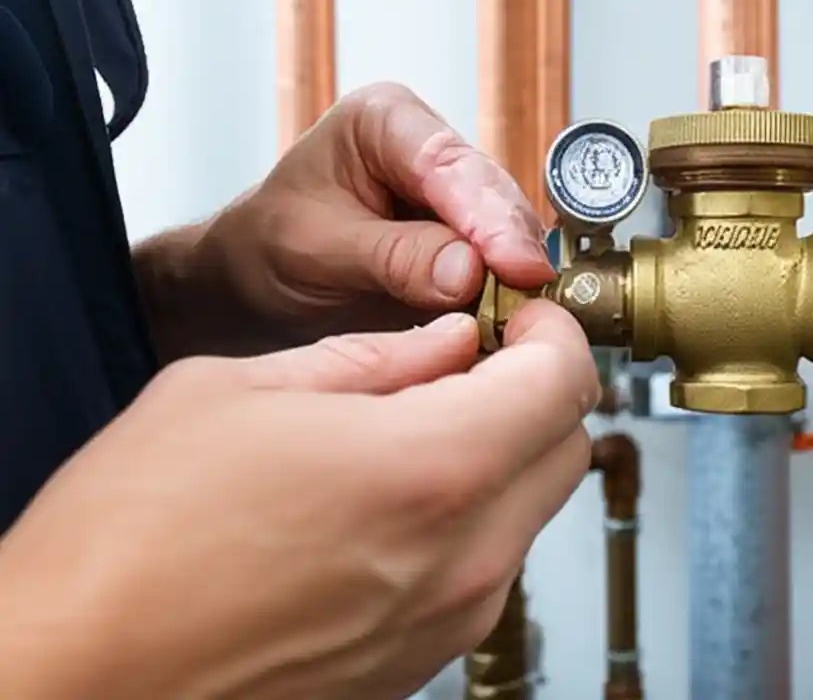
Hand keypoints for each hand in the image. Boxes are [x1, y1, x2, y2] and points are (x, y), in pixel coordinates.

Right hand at [0, 301, 596, 699]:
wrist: (78, 675)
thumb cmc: (129, 544)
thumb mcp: (238, 392)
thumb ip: (370, 359)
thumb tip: (443, 341)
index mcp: (431, 470)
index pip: (564, 380)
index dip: (550, 330)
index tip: (517, 316)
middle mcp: (463, 557)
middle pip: (567, 446)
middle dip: (536, 388)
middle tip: (474, 359)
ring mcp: (449, 619)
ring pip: (530, 510)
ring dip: (500, 454)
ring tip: (413, 427)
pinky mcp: (421, 658)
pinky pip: (485, 566)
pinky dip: (466, 516)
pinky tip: (388, 497)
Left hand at [134, 82, 556, 359]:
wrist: (256, 283)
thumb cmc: (270, 247)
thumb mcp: (317, 249)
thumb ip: (394, 258)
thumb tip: (469, 272)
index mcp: (385, 121)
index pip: (449, 165)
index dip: (490, 217)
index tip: (519, 266)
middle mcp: (430, 149)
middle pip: (492, 195)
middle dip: (512, 247)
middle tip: (533, 298)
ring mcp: (455, 196)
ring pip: (508, 231)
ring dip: (518, 277)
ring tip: (527, 320)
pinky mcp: (469, 240)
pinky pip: (502, 265)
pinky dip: (510, 294)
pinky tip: (517, 322)